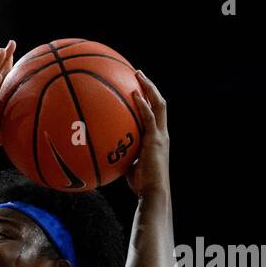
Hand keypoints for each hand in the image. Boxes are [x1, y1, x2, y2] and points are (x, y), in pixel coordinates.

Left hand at [126, 70, 169, 196]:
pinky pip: (150, 118)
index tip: (138, 87)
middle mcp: (162, 133)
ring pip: (159, 105)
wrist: (153, 192)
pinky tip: (134, 95)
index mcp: (158, 138)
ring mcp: (161, 136)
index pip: (155, 113)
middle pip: (160, 103)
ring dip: (149, 88)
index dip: (149, 99)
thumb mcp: (129, 166)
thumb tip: (103, 153)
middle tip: (137, 74)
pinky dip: (143, 105)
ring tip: (137, 75)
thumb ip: (121, 156)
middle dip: (150, 86)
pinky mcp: (156, 141)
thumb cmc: (140, 184)